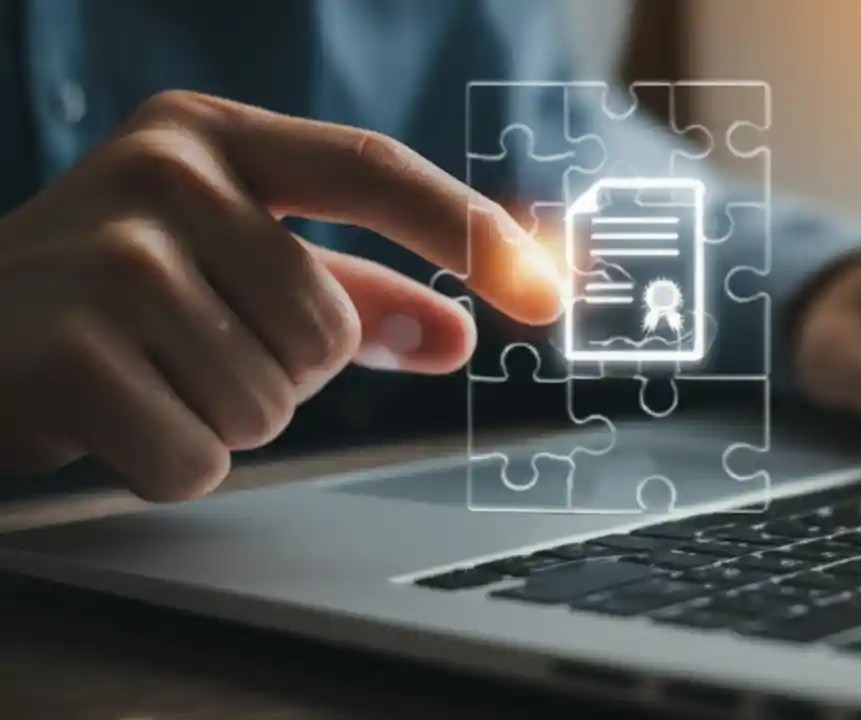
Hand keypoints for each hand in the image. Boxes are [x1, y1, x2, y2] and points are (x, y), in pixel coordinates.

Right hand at [0, 91, 560, 499]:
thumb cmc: (106, 297)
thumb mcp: (225, 263)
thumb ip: (352, 290)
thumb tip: (460, 333)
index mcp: (210, 138)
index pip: (373, 169)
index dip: (469, 232)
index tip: (546, 291)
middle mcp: (162, 177)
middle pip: (330, 326)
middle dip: (284, 370)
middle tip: (193, 349)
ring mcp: (109, 258)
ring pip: (274, 401)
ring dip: (226, 416)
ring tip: (148, 375)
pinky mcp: (66, 352)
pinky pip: (201, 457)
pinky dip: (172, 461)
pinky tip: (113, 417)